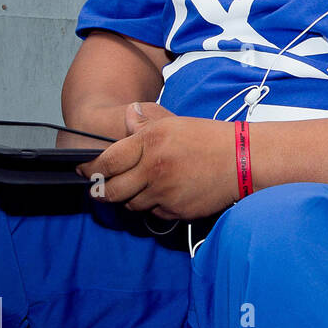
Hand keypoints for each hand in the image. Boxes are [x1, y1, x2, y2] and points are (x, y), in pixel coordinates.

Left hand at [77, 102, 236, 218]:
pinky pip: (154, 213)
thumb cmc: (210, 138)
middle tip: (100, 190)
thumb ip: (146, 122)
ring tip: (141, 188)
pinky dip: (154, 206)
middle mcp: (153, 169)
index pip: (107, 161)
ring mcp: (164, 193)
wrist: (244, 160)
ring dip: (131, 198)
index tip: (84, 171)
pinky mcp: (177, 211)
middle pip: (112, 191)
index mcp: (149, 142)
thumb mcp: (175, 123)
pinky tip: (165, 195)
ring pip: (132, 204)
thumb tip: (128, 114)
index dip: (91, 169)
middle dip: (102, 191)